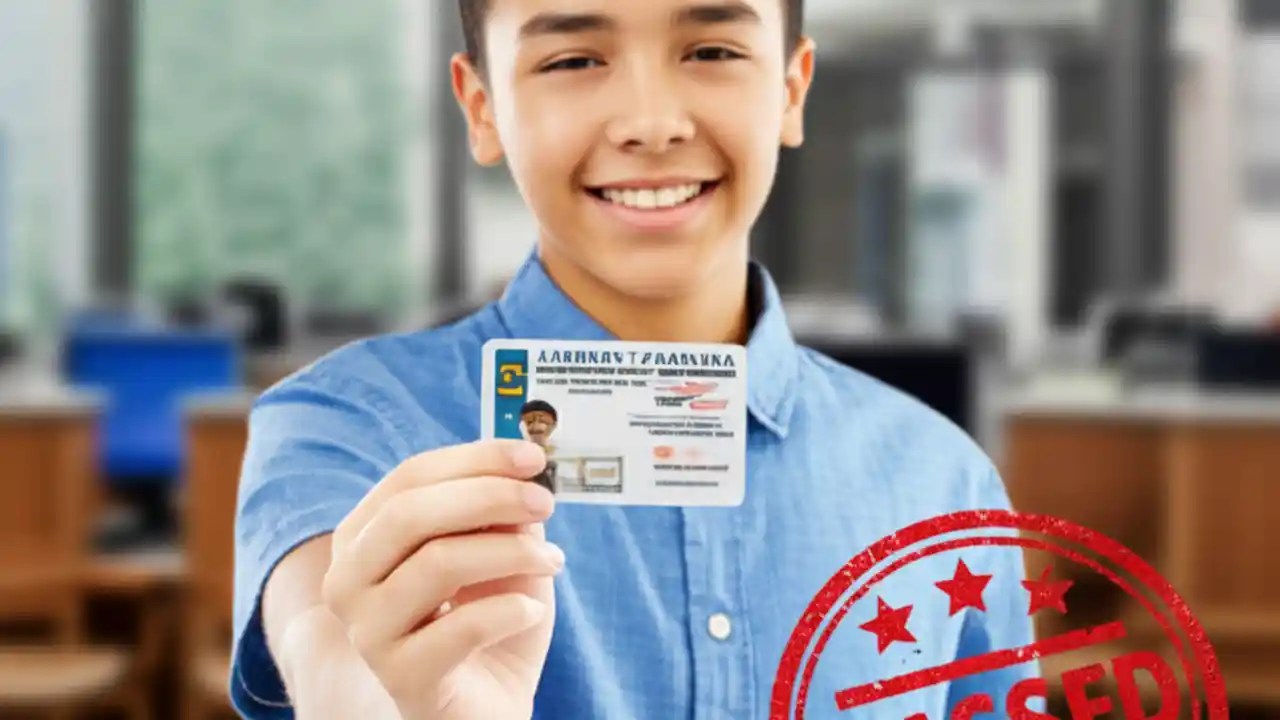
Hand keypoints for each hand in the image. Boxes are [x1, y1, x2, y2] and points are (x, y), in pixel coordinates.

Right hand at [321, 440, 561, 719]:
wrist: (489, 705)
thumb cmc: (489, 620)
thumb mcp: (500, 551)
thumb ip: (502, 510)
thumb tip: (522, 469)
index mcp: (363, 538)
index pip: (410, 478)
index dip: (475, 460)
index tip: (532, 457)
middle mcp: (347, 581)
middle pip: (410, 515)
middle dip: (489, 497)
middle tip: (544, 502)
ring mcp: (367, 632)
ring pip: (437, 564)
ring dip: (510, 552)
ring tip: (550, 560)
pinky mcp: (401, 679)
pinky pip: (462, 628)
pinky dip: (511, 611)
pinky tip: (531, 612)